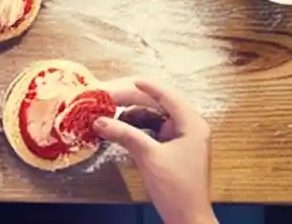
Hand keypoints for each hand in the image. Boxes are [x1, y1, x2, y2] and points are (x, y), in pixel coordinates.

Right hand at [96, 79, 215, 223]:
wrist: (187, 219)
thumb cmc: (176, 188)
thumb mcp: (149, 157)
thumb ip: (125, 134)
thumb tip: (99, 120)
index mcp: (192, 124)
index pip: (168, 96)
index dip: (146, 87)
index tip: (125, 80)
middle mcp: (189, 127)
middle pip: (159, 104)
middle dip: (133, 100)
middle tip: (108, 98)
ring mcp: (182, 138)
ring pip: (155, 117)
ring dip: (133, 113)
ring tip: (110, 110)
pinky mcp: (174, 149)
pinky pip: (153, 130)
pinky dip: (137, 127)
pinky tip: (121, 126)